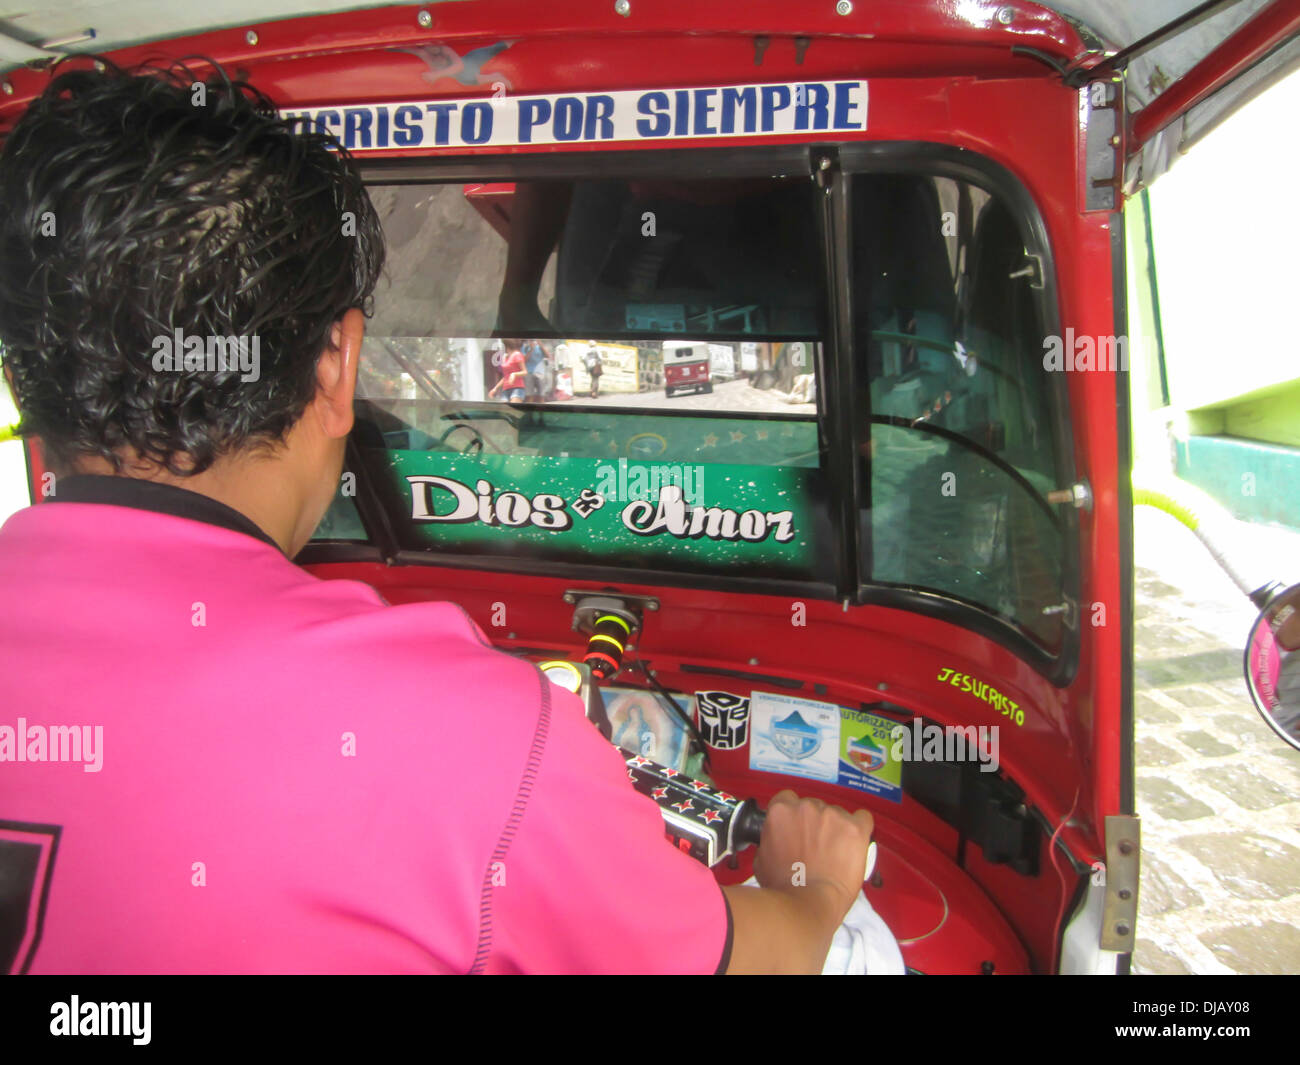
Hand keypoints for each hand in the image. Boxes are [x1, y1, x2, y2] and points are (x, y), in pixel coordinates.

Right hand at [752, 791, 873, 926]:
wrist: (809, 902)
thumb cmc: (783, 886)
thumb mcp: (761, 859)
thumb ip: (770, 839)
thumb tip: (776, 839)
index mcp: (782, 811)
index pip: (787, 799)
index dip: (792, 815)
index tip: (796, 827)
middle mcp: (807, 807)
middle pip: (813, 806)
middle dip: (814, 823)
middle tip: (815, 845)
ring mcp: (833, 815)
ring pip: (836, 813)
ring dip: (835, 827)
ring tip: (835, 852)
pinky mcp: (855, 828)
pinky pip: (863, 818)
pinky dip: (860, 827)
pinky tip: (855, 841)